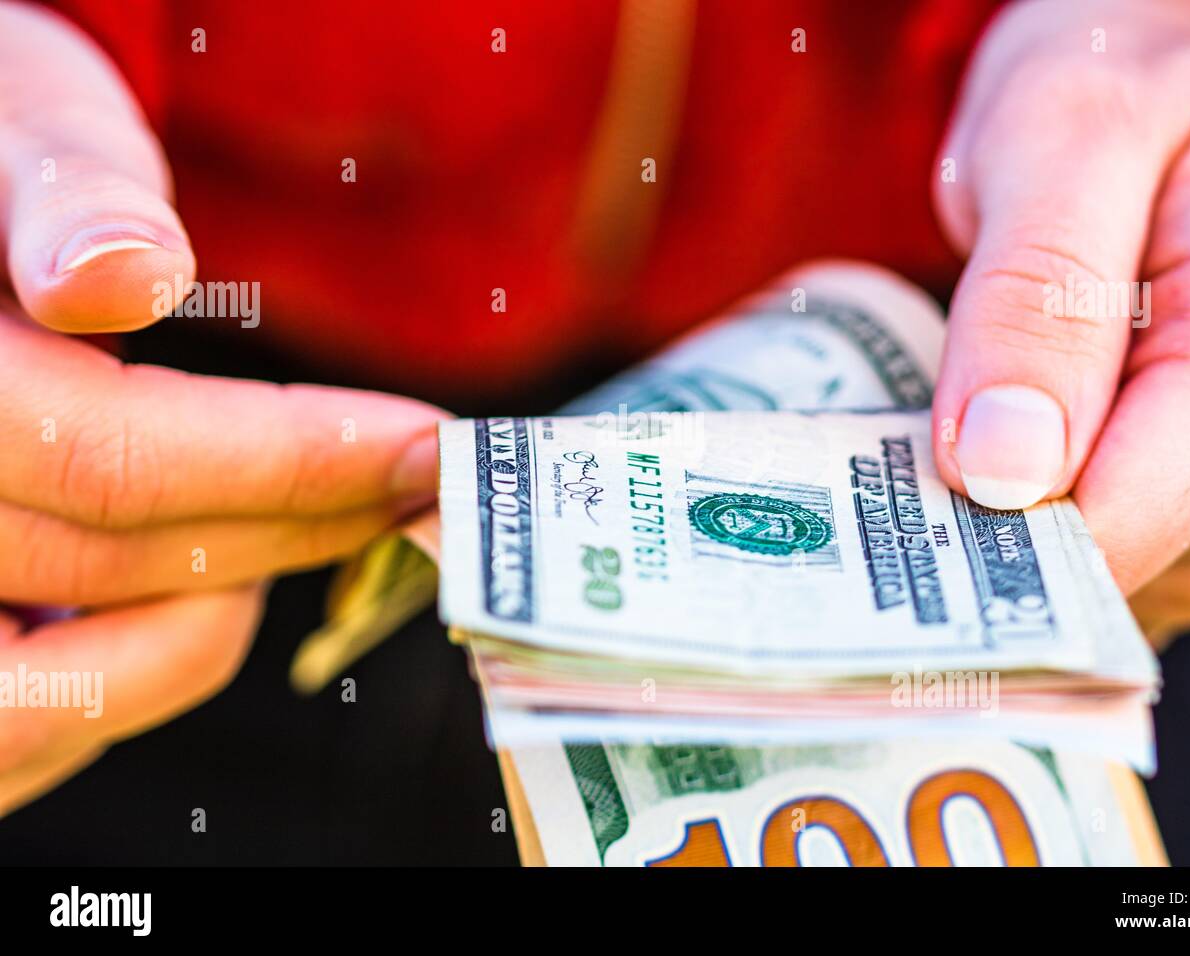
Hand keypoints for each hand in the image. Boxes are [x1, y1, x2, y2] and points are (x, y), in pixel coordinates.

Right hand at [0, 4, 445, 813]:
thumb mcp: (17, 115)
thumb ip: (65, 188)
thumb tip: (121, 274)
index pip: (107, 456)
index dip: (293, 463)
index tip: (425, 450)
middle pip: (106, 563)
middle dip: (297, 527)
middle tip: (412, 488)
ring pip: (45, 699)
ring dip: (205, 627)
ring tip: (302, 535)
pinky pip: (13, 731)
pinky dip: (121, 682)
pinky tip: (195, 591)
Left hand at [931, 0, 1189, 646]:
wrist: (1165, 95)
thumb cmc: (1122, 95)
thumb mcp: (1066, 142)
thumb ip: (1038, 296)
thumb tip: (1006, 467)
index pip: (1137, 504)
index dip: (1004, 544)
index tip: (889, 539)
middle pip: (1115, 561)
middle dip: (988, 541)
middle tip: (889, 474)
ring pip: (1104, 585)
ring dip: (1002, 541)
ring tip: (951, 444)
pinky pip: (1104, 577)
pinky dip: (1027, 540)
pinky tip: (995, 468)